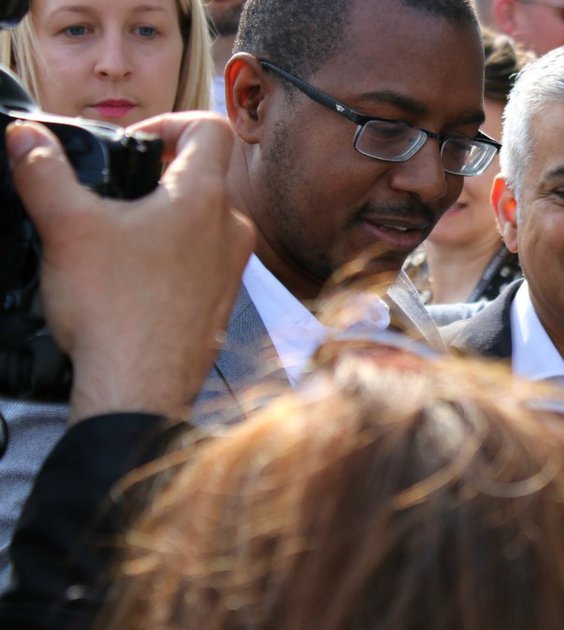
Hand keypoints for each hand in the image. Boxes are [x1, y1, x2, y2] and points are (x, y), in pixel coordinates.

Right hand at [6, 112, 254, 421]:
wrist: (139, 388)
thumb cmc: (115, 311)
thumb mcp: (66, 228)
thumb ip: (42, 172)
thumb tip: (25, 138)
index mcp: (204, 198)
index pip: (209, 128)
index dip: (169, 120)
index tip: (134, 140)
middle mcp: (230, 229)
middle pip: (204, 176)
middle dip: (158, 174)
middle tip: (116, 190)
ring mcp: (231, 269)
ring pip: (203, 221)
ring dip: (164, 217)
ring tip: (118, 235)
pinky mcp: (220, 301)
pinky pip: (202, 261)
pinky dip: (171, 256)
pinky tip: (132, 276)